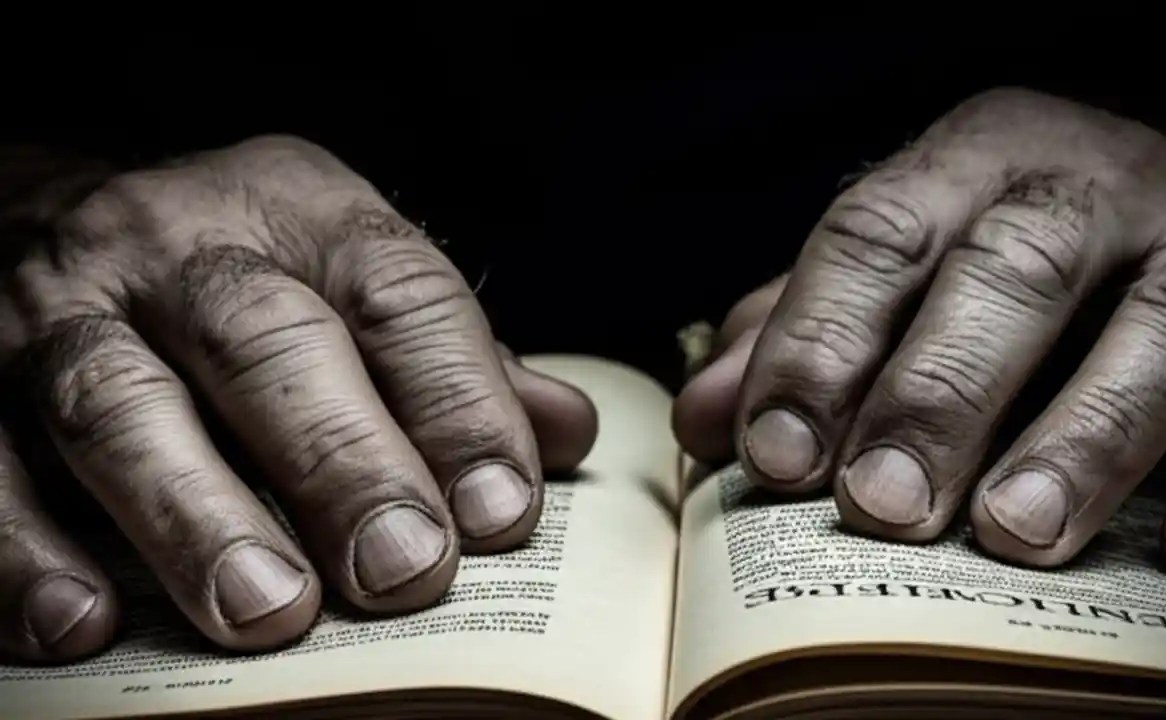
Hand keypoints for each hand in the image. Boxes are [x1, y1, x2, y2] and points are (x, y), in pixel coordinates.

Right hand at [0, 137, 597, 662]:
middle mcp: (175, 244)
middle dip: (342, 461)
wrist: (43, 210)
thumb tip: (566, 434)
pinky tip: (84, 624)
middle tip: (405, 568)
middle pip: (267, 343)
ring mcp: (56, 309)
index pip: (397, 293)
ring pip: (122, 403)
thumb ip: (449, 360)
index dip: (458, 400)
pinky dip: (28, 546)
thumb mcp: (347, 279)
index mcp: (297, 210)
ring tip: (268, 612)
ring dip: (196, 514)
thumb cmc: (239, 274)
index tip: (502, 509)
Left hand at [675, 88, 1165, 582]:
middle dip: (941, 392)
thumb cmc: (1030, 248)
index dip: (821, 342)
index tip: (777, 453)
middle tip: (885, 501)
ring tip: (1016, 531)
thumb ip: (811, 324)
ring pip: (1164, 330)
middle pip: (1016, 273)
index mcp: (982, 159)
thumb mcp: (914, 254)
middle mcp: (1104, 187)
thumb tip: (704, 418)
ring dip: (1088, 438)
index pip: (882, 233)